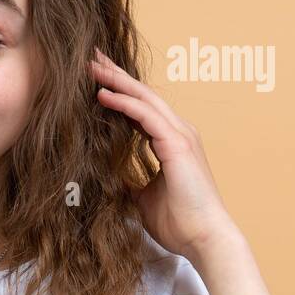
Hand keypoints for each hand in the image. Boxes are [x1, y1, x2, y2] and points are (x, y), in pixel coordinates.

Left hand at [91, 47, 237, 260]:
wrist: (203, 238)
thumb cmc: (178, 222)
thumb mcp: (142, 197)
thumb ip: (128, 180)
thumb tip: (104, 178)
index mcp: (170, 142)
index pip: (140, 108)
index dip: (119, 90)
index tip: (95, 78)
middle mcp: (178, 132)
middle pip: (142, 94)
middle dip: (116, 75)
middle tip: (92, 56)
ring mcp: (180, 136)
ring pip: (144, 98)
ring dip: (116, 81)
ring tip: (91, 66)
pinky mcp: (177, 145)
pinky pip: (146, 116)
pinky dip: (123, 103)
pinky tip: (102, 94)